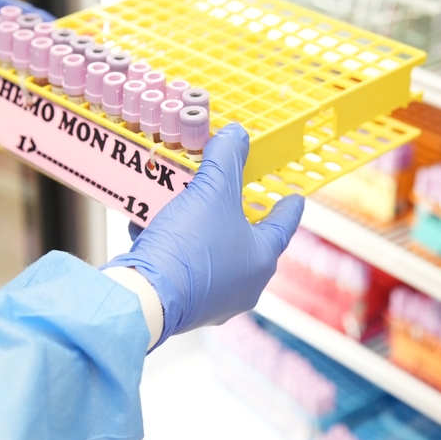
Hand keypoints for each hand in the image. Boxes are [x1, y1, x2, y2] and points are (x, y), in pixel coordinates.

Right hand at [102, 124, 303, 346]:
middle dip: (231, 214)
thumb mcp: (212, 190)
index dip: (288, 208)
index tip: (295, 198)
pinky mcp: (182, 305)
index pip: (282, 227)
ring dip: (195, 228)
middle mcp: (243, 286)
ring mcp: (212, 300)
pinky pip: (183, 267)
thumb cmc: (190, 246)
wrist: (145, 296)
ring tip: (181, 204)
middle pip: (242, 240)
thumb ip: (227, 157)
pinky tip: (150, 227)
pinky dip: (172, 247)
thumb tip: (237, 134)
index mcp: (260, 260)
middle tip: (229, 195)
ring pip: (209, 253)